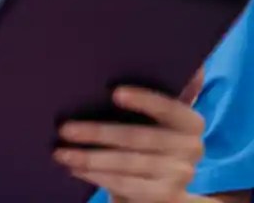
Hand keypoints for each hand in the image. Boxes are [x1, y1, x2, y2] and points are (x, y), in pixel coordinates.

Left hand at [53, 68, 206, 201]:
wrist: (163, 190)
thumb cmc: (152, 142)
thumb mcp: (161, 118)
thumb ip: (170, 91)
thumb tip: (193, 63)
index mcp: (192, 123)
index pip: (169, 107)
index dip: (144, 100)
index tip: (115, 93)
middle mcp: (192, 149)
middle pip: (139, 138)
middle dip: (98, 132)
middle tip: (65, 128)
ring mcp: (180, 175)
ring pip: (127, 163)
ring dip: (89, 157)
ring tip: (61, 152)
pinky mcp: (165, 197)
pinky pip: (125, 184)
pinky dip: (96, 176)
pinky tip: (75, 168)